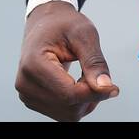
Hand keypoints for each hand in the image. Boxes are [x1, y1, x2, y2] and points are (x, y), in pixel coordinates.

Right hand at [15, 0, 119, 120]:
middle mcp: (25, 83)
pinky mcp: (33, 101)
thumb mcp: (84, 34)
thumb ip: (94, 61)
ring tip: (86, 76)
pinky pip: (63, 114)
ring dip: (85, 101)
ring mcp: (27, 95)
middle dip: (90, 96)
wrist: (46, 23)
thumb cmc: (63, 25)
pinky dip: (77, 104)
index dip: (94, 93)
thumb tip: (105, 86)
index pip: (68, 93)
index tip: (114, 87)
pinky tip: (79, 84)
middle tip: (97, 74)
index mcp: (33, 64)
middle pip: (68, 107)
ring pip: (67, 115)